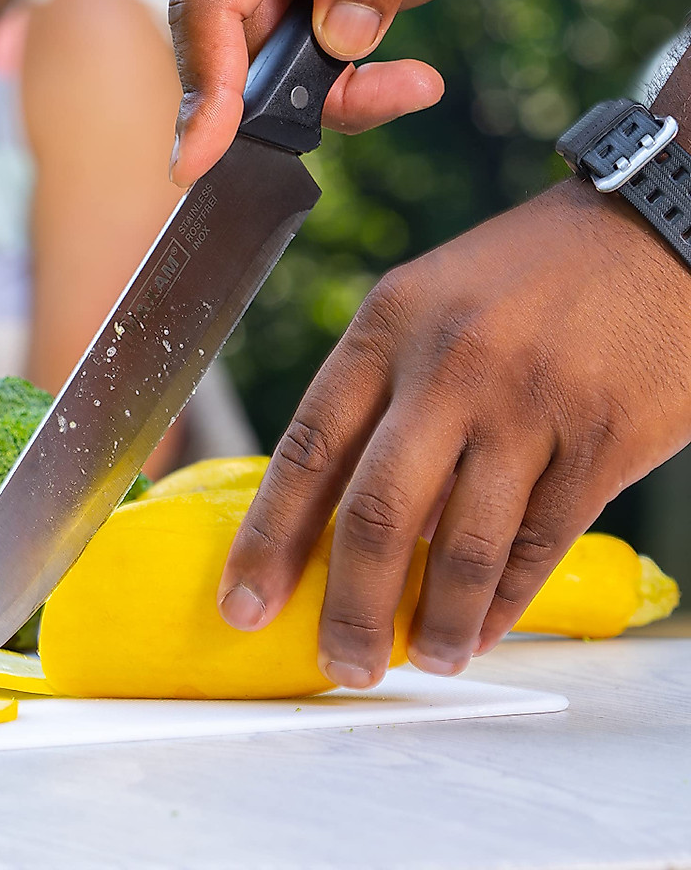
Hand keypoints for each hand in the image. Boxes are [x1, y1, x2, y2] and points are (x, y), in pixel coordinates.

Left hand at [217, 178, 690, 685]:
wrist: (653, 232)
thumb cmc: (526, 272)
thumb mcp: (426, 300)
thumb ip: (380, 390)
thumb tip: (342, 503)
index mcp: (388, 326)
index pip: (308, 449)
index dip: (269, 538)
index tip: (245, 602)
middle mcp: (448, 366)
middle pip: (376, 514)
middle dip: (350, 606)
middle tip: (341, 663)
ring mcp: (527, 405)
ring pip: (462, 548)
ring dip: (438, 623)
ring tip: (425, 660)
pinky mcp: (600, 442)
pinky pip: (538, 546)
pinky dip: (505, 602)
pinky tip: (484, 628)